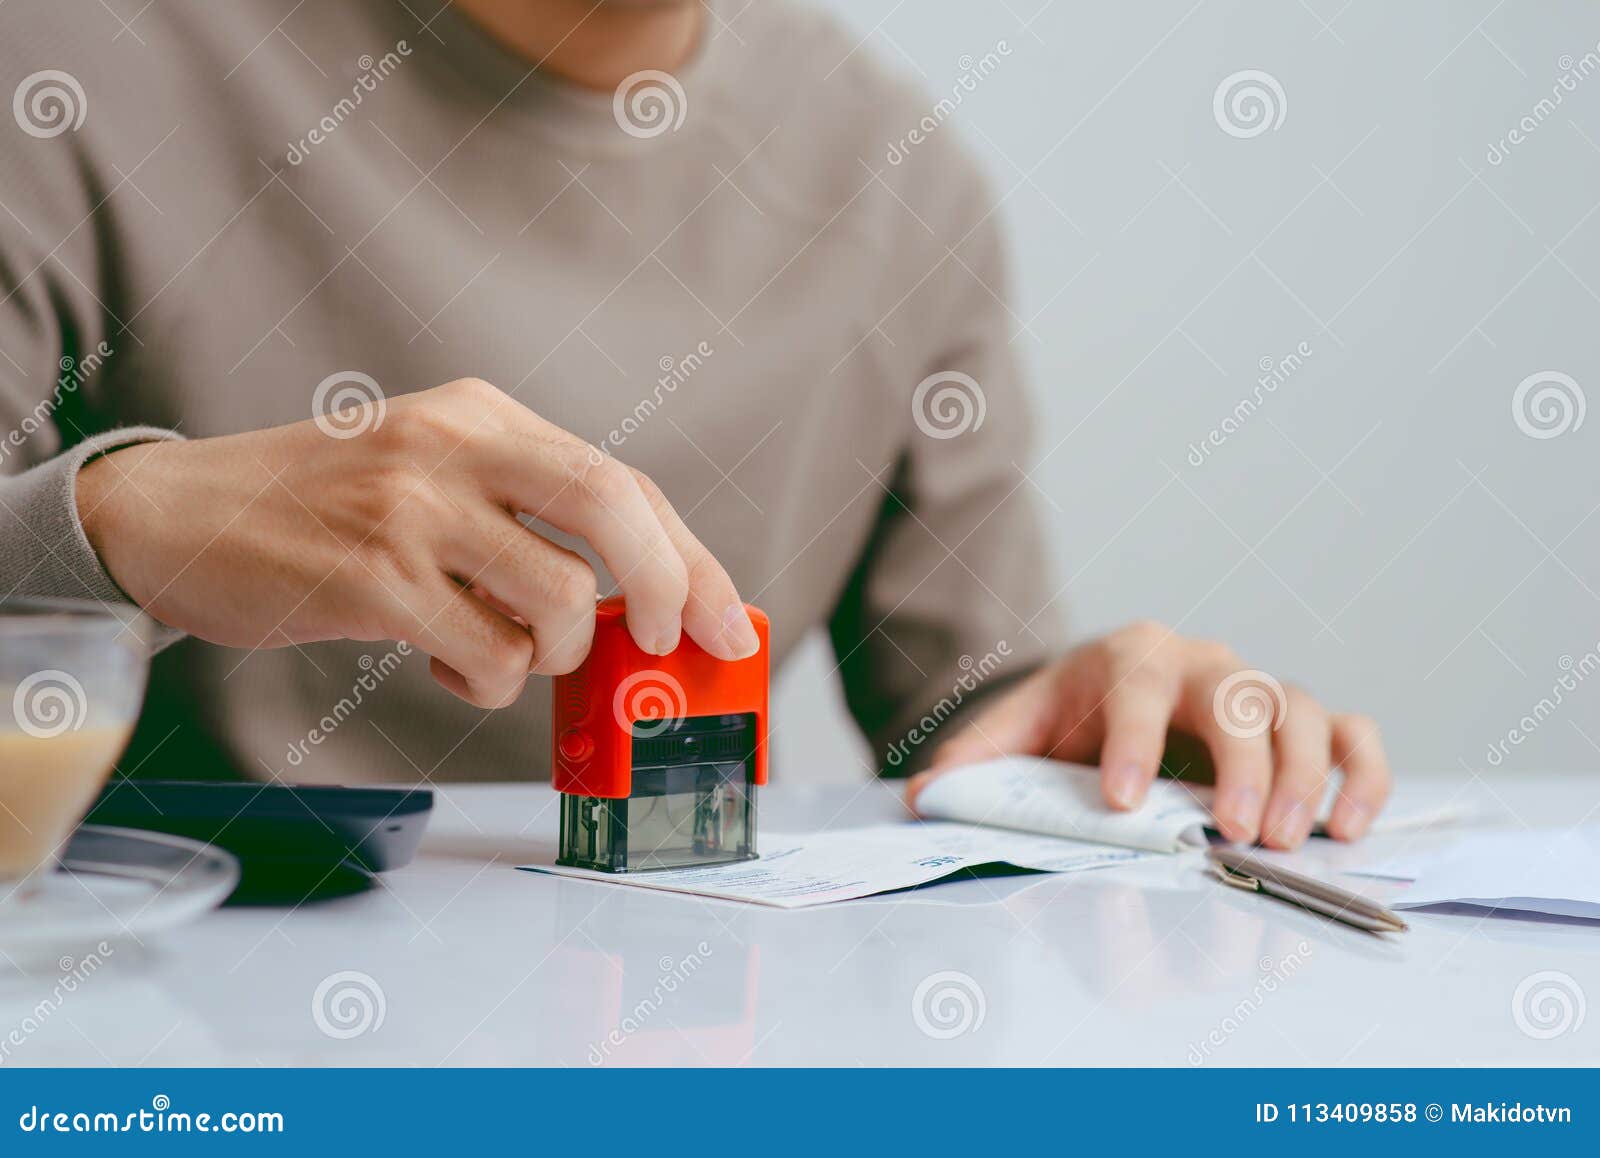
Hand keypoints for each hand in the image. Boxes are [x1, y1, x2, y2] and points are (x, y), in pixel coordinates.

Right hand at [76, 377, 758, 707]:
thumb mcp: (432, 473)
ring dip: (555, 651)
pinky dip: (488, 679)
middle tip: (667, 645)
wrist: (177, 514)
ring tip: (506, 649)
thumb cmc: (321, 509)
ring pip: (559, 596)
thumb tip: (637, 601)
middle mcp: (453, 444)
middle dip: (667, 587)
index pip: (622, 480)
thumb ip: (523, 516)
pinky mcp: (372, 578)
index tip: (727, 620)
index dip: (690, 556)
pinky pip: (487, 652)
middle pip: (611, 506)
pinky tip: (446, 660)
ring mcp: (411, 507)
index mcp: (482, 415)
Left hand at [905, 621, 1389, 848]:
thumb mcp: (1014, 732)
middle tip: (1229, 833)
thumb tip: (928, 796)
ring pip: (1301, 710)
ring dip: (1300, 775)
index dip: (1133, 743)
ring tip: (1281, 838)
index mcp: (1127, 658)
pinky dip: (1361, 773)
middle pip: (1237, 696)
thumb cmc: (1068, 717)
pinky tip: (1348, 824)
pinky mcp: (1296, 725)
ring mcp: (1256, 690)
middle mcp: (1202, 665)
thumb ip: (975, 762)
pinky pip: (1350, 733)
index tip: (1123, 801)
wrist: (1108, 697)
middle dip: (1238, 764)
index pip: (1136, 690)